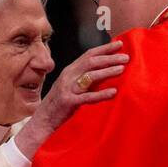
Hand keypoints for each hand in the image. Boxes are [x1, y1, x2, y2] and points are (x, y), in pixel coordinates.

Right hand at [13, 40, 127, 158]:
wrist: (42, 122)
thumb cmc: (59, 106)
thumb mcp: (72, 87)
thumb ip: (85, 79)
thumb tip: (106, 71)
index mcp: (69, 71)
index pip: (88, 55)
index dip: (104, 48)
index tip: (119, 44)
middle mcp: (67, 77)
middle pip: (91, 62)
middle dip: (109, 58)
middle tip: (125, 57)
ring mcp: (67, 89)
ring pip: (90, 76)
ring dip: (107, 71)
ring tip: (122, 69)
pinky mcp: (68, 102)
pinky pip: (87, 97)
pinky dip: (101, 94)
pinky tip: (113, 92)